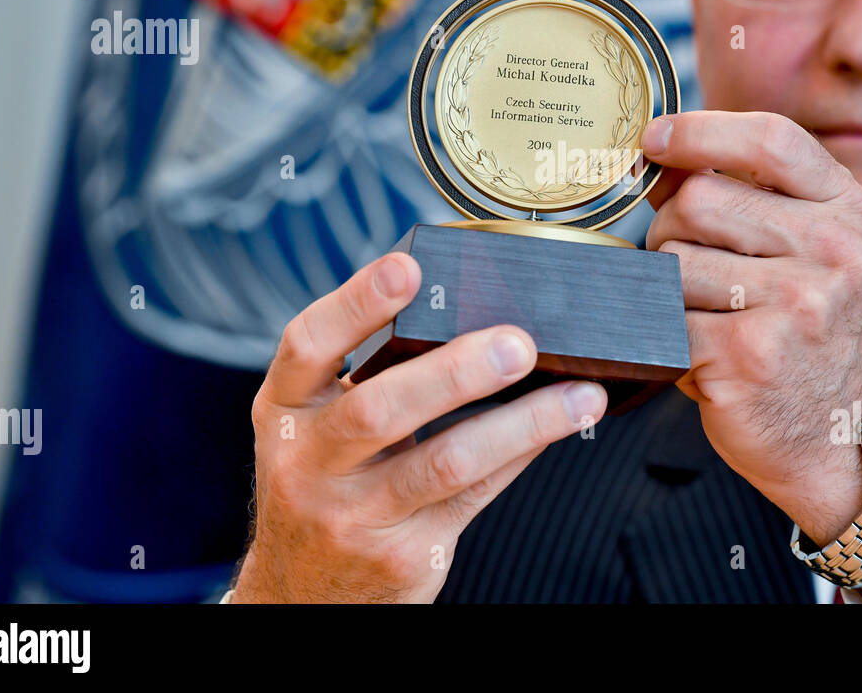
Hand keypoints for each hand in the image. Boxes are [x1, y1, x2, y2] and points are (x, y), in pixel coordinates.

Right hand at [231, 251, 607, 602]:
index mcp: (283, 409)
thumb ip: (366, 373)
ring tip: (578, 395)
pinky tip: (558, 425)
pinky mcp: (405, 555)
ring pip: (446, 461)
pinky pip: (477, 494)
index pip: (308, 345)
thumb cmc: (324, 482)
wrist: (303, 593)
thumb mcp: (314, 427)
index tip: (408, 267)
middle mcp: (308, 463)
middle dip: (457, 371)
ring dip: (522, 423)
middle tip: (518, 343)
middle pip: (381, 407)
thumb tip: (473, 307)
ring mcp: (354, 516)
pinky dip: (522, 453)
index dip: (357, 302)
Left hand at [641, 111, 861, 587]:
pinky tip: (697, 352)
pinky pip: (664, 318)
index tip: (655, 139)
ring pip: (672, 260)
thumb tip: (657, 152)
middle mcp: (832, 250)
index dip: (701, 132)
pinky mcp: (749, 354)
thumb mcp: (809, 250)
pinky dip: (663, 336)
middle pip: (699, 199)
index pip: (771, 140)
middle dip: (669, 229)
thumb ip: (749, 196)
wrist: (836, 432)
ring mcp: (795, 303)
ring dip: (664, 288)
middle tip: (686, 270)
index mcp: (847, 211)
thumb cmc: (806, 330)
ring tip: (699, 316)